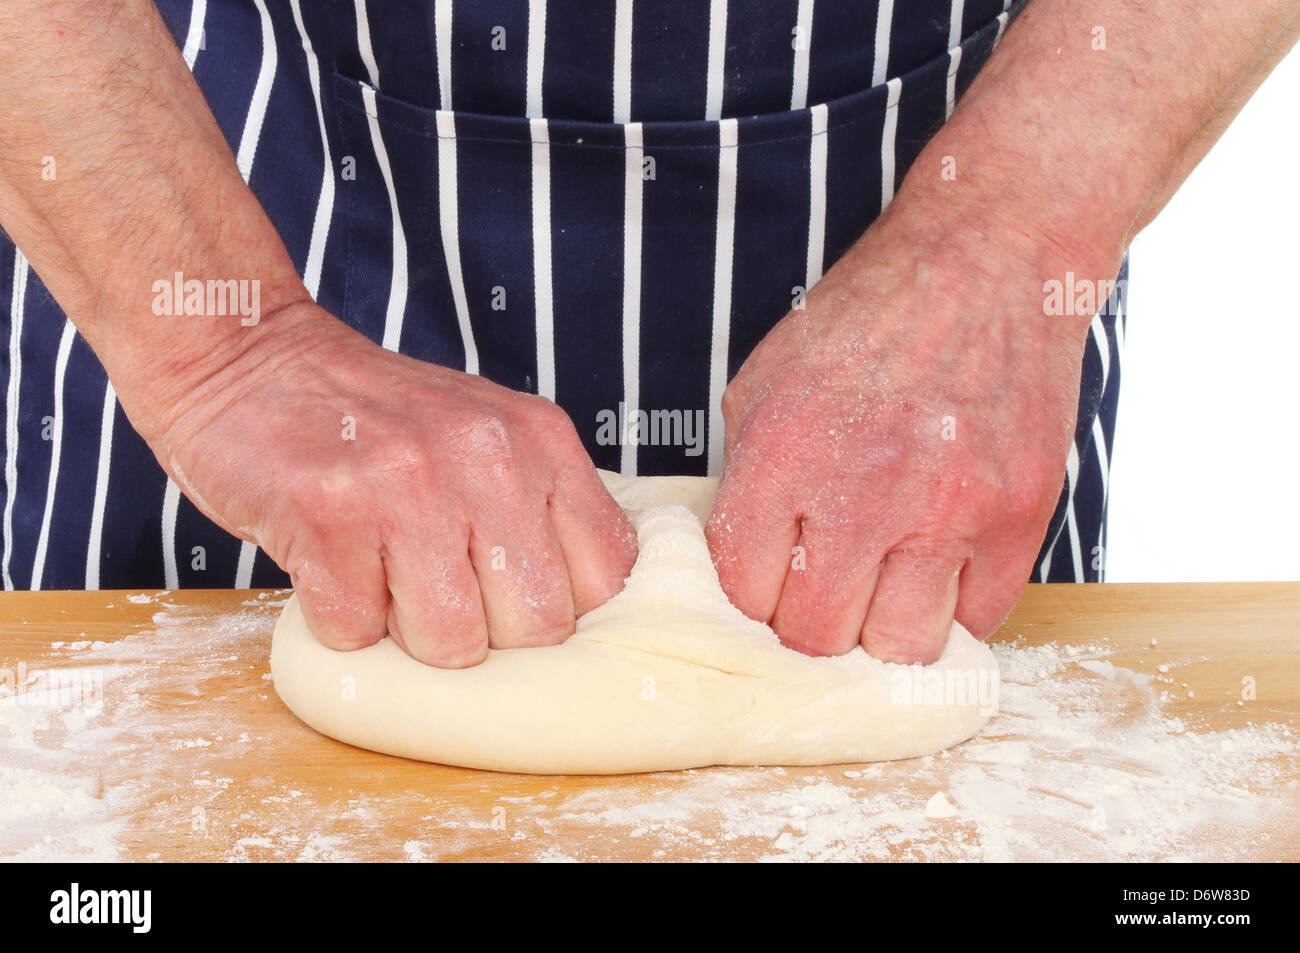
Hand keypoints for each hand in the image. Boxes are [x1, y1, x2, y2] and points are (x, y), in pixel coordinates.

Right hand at [154, 304, 636, 667]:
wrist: (248, 357)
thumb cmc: (374, 417)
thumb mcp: (487, 433)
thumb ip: (541, 505)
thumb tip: (581, 612)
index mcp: (540, 441)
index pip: (607, 575)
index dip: (565, 612)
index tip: (520, 608)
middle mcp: (485, 458)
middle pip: (537, 626)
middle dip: (488, 635)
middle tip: (439, 591)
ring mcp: (406, 485)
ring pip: (451, 643)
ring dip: (408, 633)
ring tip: (381, 574)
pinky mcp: (327, 515)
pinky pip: (357, 632)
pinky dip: (339, 620)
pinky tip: (330, 565)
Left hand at [706, 207, 1096, 663]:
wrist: (989, 258)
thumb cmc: (872, 316)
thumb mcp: (766, 379)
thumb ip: (748, 478)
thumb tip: (739, 565)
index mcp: (785, 452)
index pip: (743, 591)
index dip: (750, 602)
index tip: (768, 591)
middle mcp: (864, 490)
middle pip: (815, 636)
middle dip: (810, 628)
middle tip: (825, 598)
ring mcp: (949, 509)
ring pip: (899, 649)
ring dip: (885, 634)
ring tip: (885, 593)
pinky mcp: (1018, 516)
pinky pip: (979, 621)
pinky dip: (954, 612)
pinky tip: (940, 572)